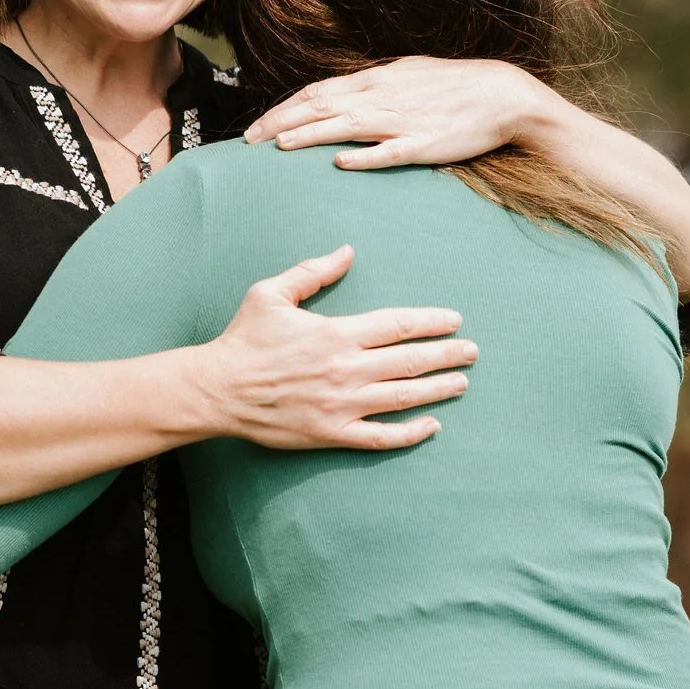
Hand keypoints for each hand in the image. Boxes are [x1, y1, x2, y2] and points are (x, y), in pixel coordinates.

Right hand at [191, 245, 475, 450]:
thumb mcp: (270, 293)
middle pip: (411, 361)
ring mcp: (342, 405)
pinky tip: (431, 425)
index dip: (431, 322)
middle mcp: (346, 369)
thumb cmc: (243, 339)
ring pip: (404, 397)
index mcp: (335, 333)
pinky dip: (411, 433)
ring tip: (461, 382)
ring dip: (438, 389)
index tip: (454, 320)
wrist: (218, 390)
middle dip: (447, 355)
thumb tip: (347, 251)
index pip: (398, 325)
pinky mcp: (332, 434)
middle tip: (472, 352)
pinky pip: (381, 436)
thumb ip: (312, 272)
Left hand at [244, 57, 555, 169]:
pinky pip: (390, 151)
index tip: (256, 128)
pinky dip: (364, 156)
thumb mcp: (405, 75)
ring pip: (346, 125)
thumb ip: (370, 86)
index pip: (316, 93)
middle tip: (249, 142)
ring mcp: (402, 120)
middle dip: (281, 123)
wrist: (503, 95)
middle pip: (320, 107)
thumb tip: (337, 95)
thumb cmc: (452, 86)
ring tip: (280, 146)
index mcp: (375, 80)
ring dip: (310, 135)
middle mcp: (382, 96)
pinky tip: (341, 162)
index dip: (282, 109)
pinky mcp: (424, 144)